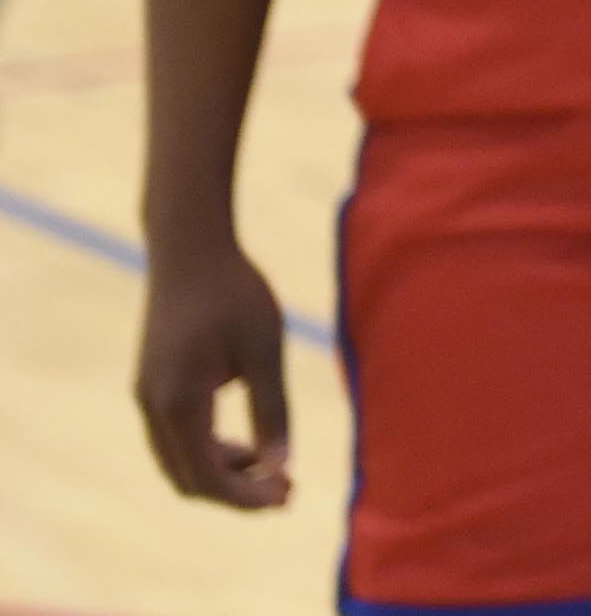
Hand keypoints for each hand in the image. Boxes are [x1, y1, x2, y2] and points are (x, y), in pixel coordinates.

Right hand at [135, 242, 292, 507]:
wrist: (190, 248)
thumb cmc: (235, 292)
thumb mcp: (264, 350)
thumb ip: (272, 408)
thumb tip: (280, 462)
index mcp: (179, 404)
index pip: (207, 477)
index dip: (247, 497)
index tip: (288, 498)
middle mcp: (153, 407)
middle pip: (188, 478)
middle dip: (237, 492)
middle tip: (287, 490)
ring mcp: (147, 397)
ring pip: (179, 461)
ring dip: (223, 473)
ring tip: (274, 470)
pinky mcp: (152, 385)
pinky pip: (176, 438)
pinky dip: (209, 451)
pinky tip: (249, 443)